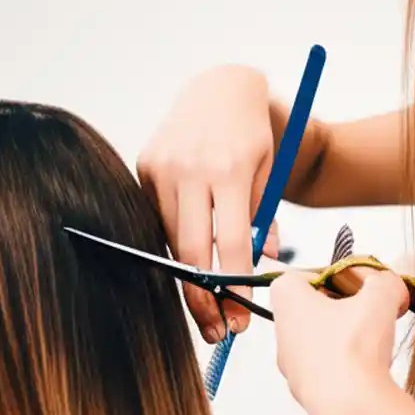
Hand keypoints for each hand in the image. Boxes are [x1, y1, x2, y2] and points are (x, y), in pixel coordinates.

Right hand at [137, 65, 281, 342]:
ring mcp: (162, 167)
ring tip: (205, 303)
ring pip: (171, 239)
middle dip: (204, 296)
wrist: (219, 86)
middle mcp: (191, 169)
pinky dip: (173, 241)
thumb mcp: (270, 171)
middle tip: (218, 328)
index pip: (230, 243)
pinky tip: (187, 260)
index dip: (234, 286)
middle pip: (192, 250)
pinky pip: (156, 218)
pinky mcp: (144, 166)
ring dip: (186, 275)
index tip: (239, 317)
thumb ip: (265, 218)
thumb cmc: (251, 133)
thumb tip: (263, 264)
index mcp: (231, 170)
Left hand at [269, 267, 414, 414]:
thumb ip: (385, 282)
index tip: (358, 284)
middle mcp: (281, 332)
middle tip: (371, 309)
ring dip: (345, 334)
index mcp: (287, 301)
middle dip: (343, 305)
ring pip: (318, 339)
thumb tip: (390, 284)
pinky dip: (345, 363)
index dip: (331, 275)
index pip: (300, 275)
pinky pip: (325, 367)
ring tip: (374, 339)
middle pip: (311, 307)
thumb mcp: (380, 298)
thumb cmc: (353, 347)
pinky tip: (368, 367)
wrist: (349, 406)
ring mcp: (290, 364)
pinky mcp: (305, 389)